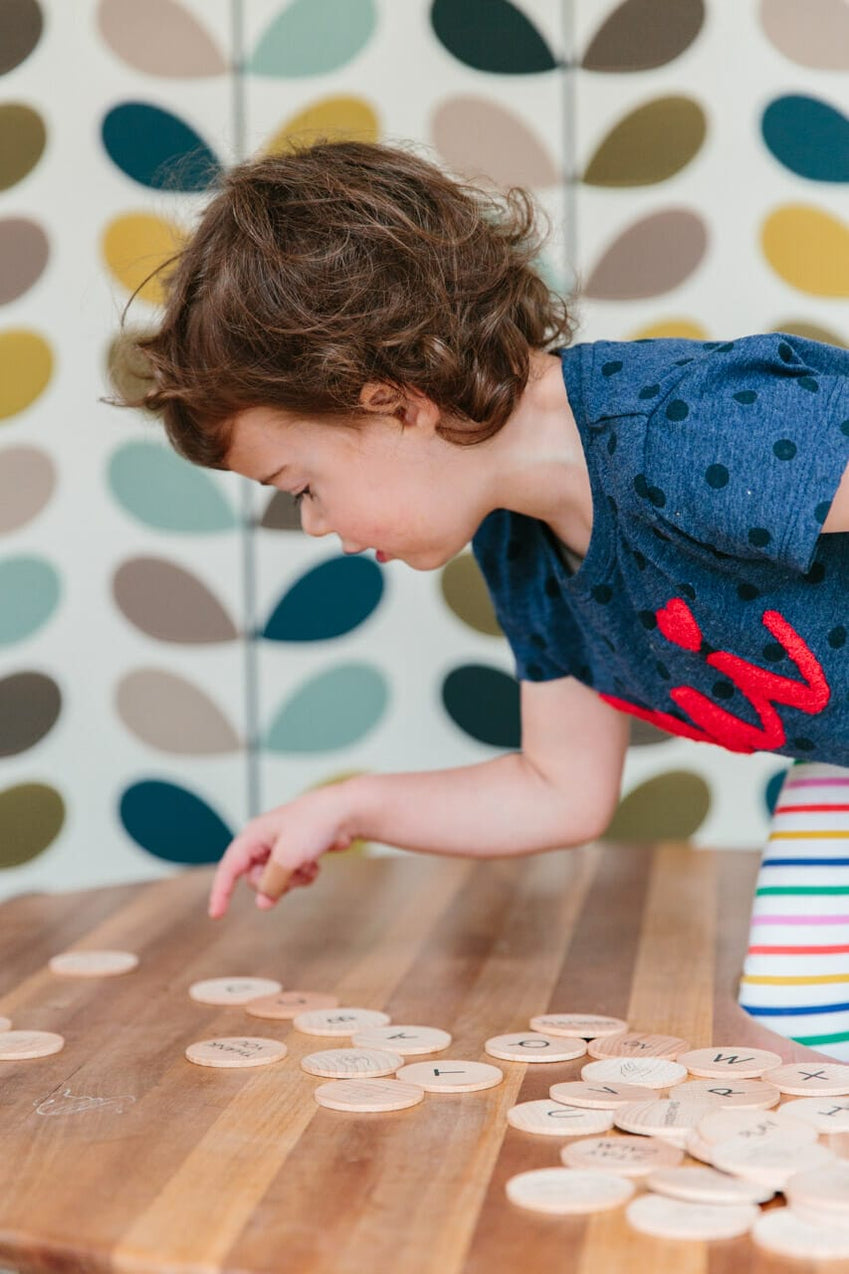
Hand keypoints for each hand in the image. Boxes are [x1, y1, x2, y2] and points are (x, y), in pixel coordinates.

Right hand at [208, 785, 355, 918]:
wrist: (346, 812)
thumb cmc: (315, 824)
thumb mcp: (288, 857)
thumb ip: (271, 882)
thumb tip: (263, 903)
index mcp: (253, 836)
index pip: (229, 867)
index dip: (220, 892)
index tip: (216, 915)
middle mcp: (263, 842)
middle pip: (254, 879)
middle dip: (274, 883)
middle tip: (292, 870)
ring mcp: (280, 849)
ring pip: (275, 881)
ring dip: (292, 880)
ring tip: (308, 864)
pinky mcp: (296, 854)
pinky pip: (292, 878)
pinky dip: (303, 875)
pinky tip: (315, 864)